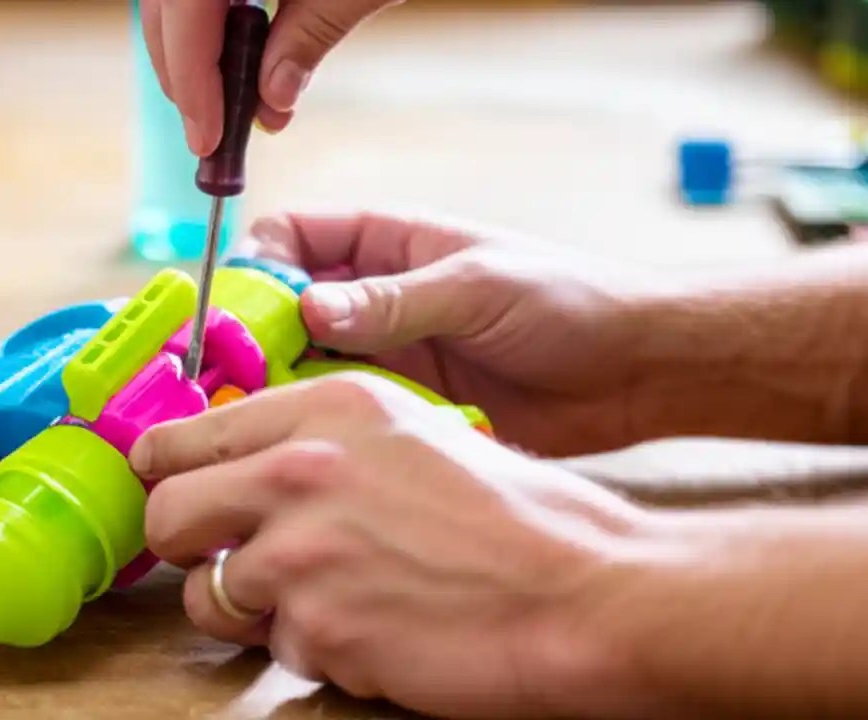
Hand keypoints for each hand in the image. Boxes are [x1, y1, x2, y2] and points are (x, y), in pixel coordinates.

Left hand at [130, 373, 656, 718]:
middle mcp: (300, 471)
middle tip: (222, 559)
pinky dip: (318, 650)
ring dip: (253, 610)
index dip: (164, 471)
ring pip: (211, 596)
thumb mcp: (406, 433)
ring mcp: (303, 552)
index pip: (186, 437)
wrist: (577, 586)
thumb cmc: (508, 514)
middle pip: (169, 515)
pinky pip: (280, 650)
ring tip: (323, 602)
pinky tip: (377, 631)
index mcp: (324, 410)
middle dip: (187, 546)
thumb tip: (241, 467)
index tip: (163, 487)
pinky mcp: (319, 627)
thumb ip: (316, 441)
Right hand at [141, 0, 400, 153]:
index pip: (185, 10)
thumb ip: (309, 38)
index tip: (205, 137)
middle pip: (164, 0)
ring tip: (223, 95)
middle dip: (183, 68)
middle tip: (209, 128)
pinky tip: (239, 45)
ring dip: (192, 43)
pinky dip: (210, 14)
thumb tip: (271, 104)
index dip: (190, 79)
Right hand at [240, 210, 673, 456]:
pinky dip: (317, 424)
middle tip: (234, 379)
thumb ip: (394, 299)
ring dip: (279, 386)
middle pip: (283, 308)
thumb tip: (310, 308)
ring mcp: (386, 353)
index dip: (256, 267)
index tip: (238, 311)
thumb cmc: (568, 300)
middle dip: (253, 338)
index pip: (293, 238)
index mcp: (387, 242)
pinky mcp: (401, 404)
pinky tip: (307, 446)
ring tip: (262, 419)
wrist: (634, 371)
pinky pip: (341, 409)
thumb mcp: (478, 286)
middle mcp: (373, 296)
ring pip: (303, 364)